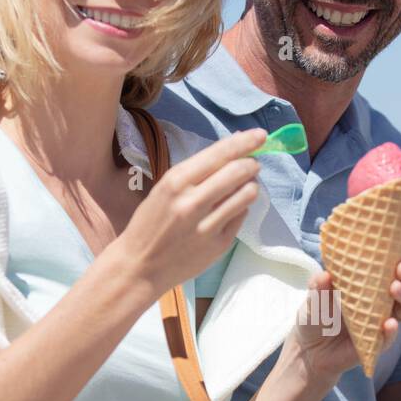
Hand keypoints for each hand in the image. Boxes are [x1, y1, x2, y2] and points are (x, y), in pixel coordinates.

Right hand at [117, 126, 266, 294]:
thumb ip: (196, 172)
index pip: (219, 154)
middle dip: (252, 163)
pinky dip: (242, 207)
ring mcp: (207, 225)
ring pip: (246, 194)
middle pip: (238, 172)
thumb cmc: (151, 223)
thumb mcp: (164, 189)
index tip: (260, 135)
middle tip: (254, 163)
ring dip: (251, 185)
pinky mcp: (218, 245)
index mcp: (176, 182)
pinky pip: (241, 217)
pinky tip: (232, 208)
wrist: (140, 266)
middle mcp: (193, 202)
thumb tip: (233, 150)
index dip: (244, 142)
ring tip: (245, 184)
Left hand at [289, 235, 400, 381]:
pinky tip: (388, 323)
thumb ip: (319, 286)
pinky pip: (391, 336)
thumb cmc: (317, 313)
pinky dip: (392, 330)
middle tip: (400, 268)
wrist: (309, 348)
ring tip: (394, 288)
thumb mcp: (314, 296)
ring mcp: (385, 319)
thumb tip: (325, 274)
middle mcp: (387, 298)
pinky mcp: (379, 342)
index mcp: (377, 279)